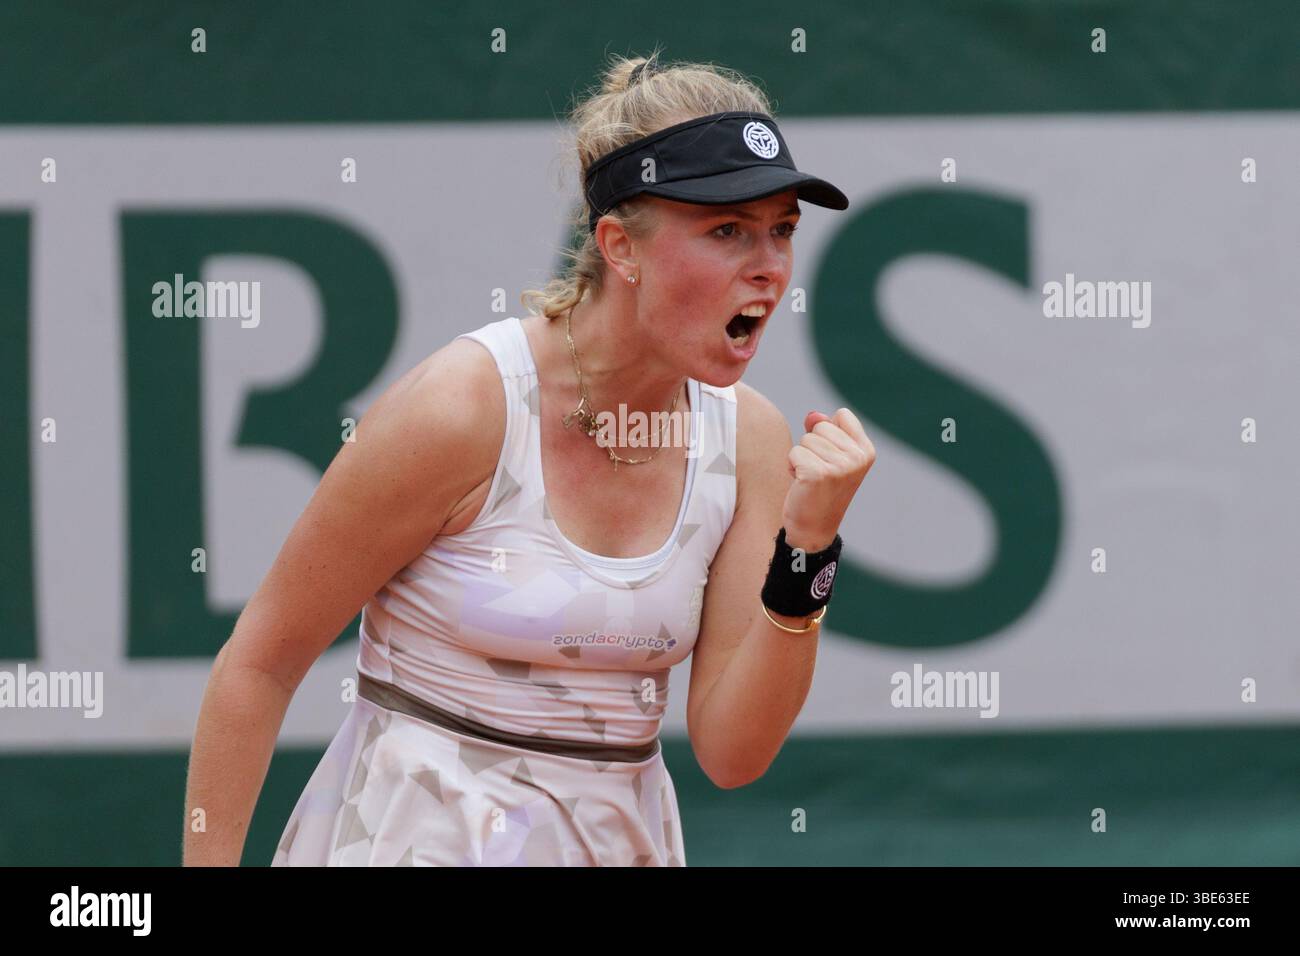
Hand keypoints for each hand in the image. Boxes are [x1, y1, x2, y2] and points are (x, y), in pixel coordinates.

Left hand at [782, 407, 874, 551]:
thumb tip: (812, 415)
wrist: (813, 527)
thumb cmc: (820, 488)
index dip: (828, 431)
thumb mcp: (829, 455)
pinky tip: (801, 483)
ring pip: (805, 439)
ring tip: (810, 478)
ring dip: (801, 457)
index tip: (831, 456)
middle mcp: (857, 458)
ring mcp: (840, 466)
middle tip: (819, 471)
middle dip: (812, 445)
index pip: (842, 415)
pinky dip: (792, 466)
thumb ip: (824, 430)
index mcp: (866, 451)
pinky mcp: (818, 474)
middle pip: (821, 425)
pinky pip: (794, 452)